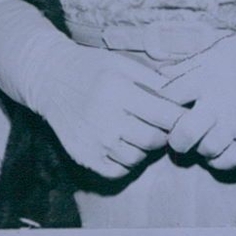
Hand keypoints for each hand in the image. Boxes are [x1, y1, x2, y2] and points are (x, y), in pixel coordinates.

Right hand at [26, 43, 184, 178]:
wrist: (49, 78)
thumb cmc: (91, 68)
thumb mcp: (122, 64)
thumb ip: (154, 81)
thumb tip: (186, 97)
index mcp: (118, 90)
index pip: (165, 115)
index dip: (180, 118)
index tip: (182, 116)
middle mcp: (105, 118)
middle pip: (154, 140)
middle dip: (164, 135)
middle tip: (162, 126)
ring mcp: (93, 141)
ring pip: (138, 158)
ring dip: (146, 149)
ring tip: (140, 132)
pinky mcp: (84, 156)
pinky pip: (118, 171)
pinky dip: (127, 162)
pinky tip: (124, 145)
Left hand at [161, 18, 235, 170]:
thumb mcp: (219, 50)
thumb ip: (189, 65)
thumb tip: (161, 76)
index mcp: (206, 77)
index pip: (168, 100)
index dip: (162, 106)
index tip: (166, 108)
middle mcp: (219, 103)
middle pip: (181, 136)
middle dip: (175, 139)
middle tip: (179, 135)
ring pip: (204, 151)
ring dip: (200, 148)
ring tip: (204, 138)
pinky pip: (227, 163)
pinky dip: (219, 160)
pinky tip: (220, 148)